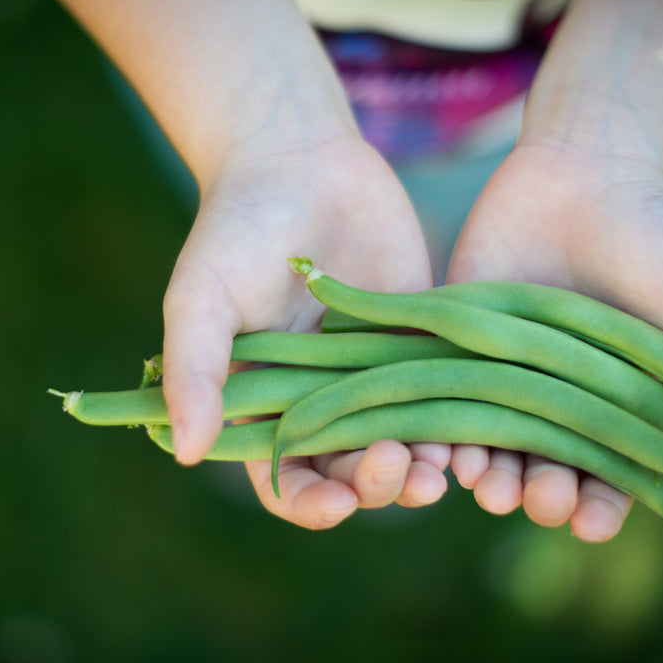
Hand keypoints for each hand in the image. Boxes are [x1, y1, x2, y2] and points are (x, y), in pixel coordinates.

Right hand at [163, 136, 451, 527]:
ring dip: (423, 465)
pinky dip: (460, 415)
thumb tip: (187, 452)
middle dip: (376, 485)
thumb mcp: (200, 298)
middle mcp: (322, 399)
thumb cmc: (234, 230)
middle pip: (353, 473)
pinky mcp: (420, 339)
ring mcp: (375, 372)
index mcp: (264, 403)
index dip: (310, 503)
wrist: (298, 158)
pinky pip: (445, 390)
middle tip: (394, 467)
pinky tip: (475, 421)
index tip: (336, 505)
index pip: (285, 479)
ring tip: (440, 466)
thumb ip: (194, 372)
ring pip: (406, 441)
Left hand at [443, 140, 662, 540]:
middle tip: (541, 498)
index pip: (615, 476)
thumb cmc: (660, 231)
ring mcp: (508, 377)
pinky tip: (443, 448)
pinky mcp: (461, 346)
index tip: (591, 524)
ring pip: (495, 447)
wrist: (585, 167)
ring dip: (490, 477)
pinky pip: (447, 400)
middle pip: (549, 472)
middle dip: (544, 496)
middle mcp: (563, 402)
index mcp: (626, 405)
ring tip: (488, 485)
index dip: (604, 506)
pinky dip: (442, 430)